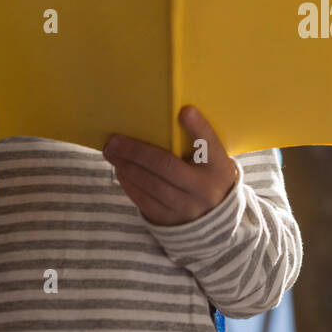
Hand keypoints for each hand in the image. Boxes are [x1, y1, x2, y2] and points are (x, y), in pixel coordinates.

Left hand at [103, 105, 239, 226]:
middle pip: (167, 166)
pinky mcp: (170, 220)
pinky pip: (145, 201)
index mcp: (219, 167)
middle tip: (115, 140)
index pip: (209, 145)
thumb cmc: (207, 176)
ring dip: (128, 167)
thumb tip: (167, 119)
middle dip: (137, 151)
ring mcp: (187, 207)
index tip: (184, 111)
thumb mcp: (212, 161)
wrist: (213, 217)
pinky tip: (120, 171)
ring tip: (112, 153)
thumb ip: (197, 144)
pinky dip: (129, 184)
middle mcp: (205, 189)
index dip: (198, 128)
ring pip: (152, 185)